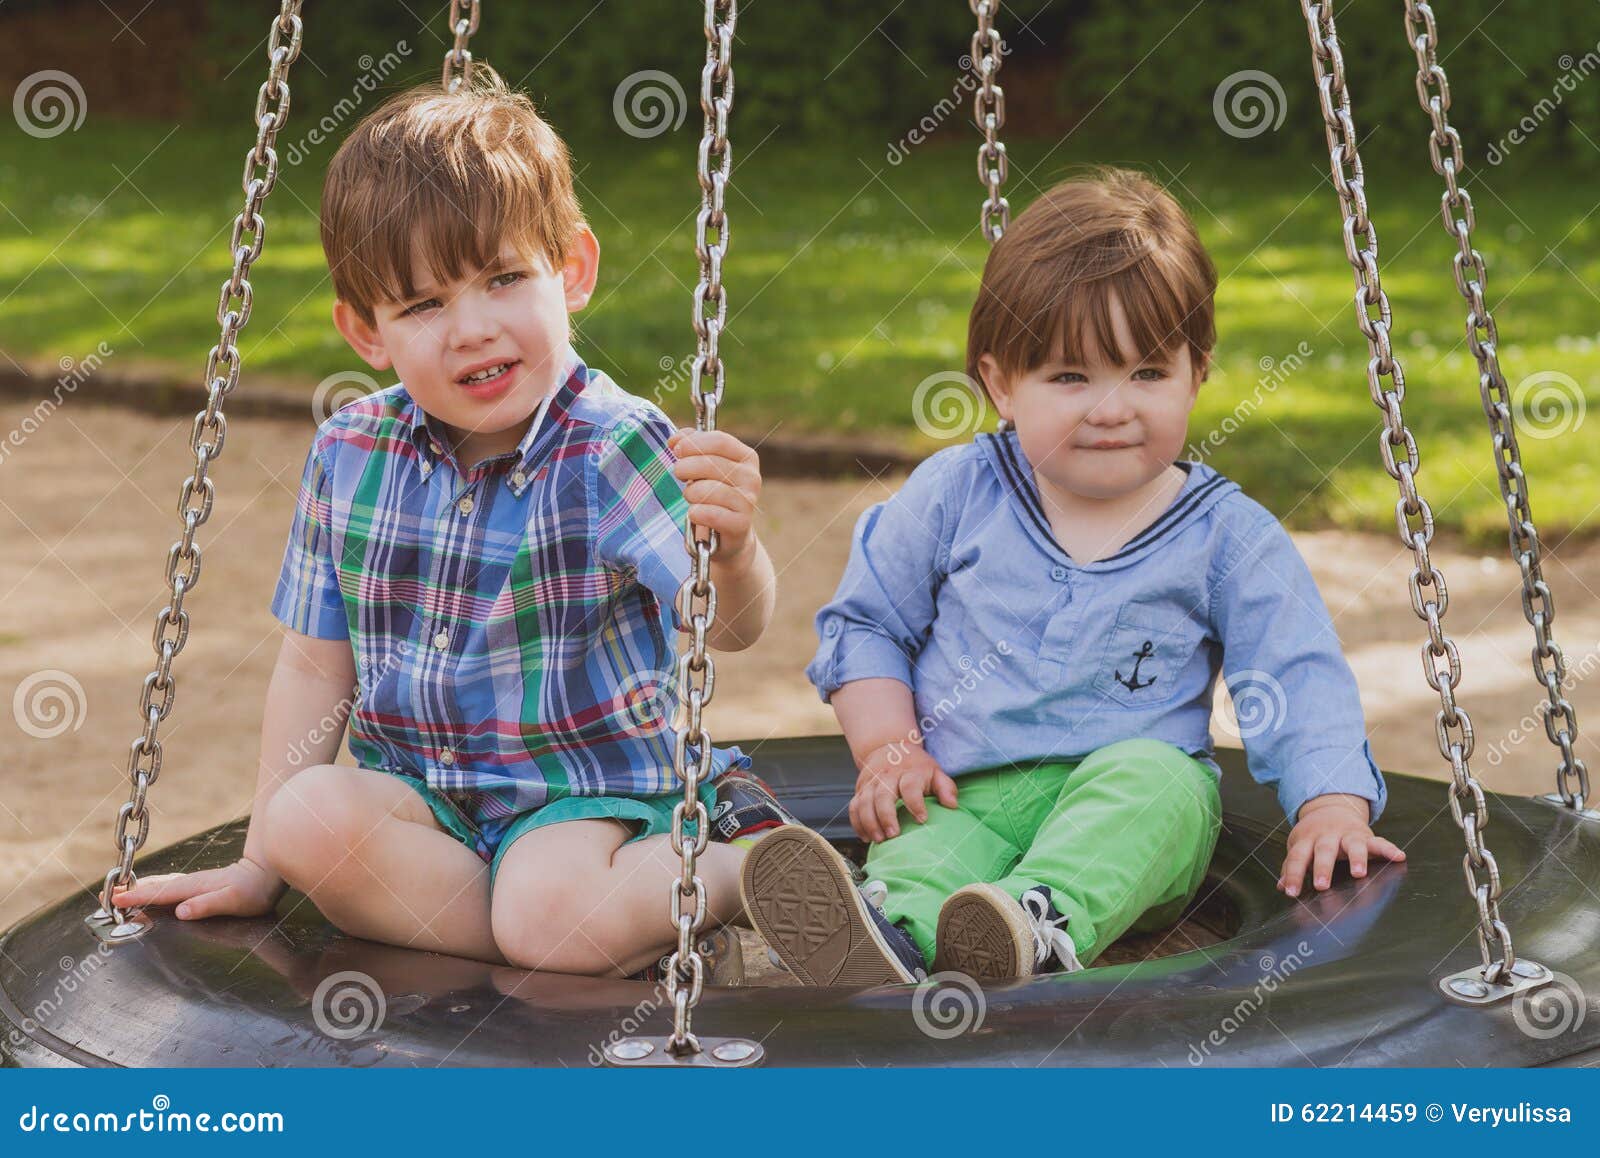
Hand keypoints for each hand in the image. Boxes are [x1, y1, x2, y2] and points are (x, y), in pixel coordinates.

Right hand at [112, 855, 285, 920]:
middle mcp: (190, 882)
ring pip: (159, 884)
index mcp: (193, 887)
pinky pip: (168, 885)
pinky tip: (148, 891)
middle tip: (106, 896)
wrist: (266, 872)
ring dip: (138, 888)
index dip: (136, 897)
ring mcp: (193, 882)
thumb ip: (208, 905)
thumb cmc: (253, 889)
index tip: (115, 901)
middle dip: (129, 891)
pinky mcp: (197, 884)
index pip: (159, 893)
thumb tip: (182, 911)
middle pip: (153, 886)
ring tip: (118, 893)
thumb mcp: (233, 900)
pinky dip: (152, 887)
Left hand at [668, 429, 761, 566]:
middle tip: (679, 474)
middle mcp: (752, 477)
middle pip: (710, 463)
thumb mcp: (705, 465)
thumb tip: (676, 440)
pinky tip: (695, 514)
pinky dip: (696, 513)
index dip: (693, 443)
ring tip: (691, 497)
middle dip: (685, 467)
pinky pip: (709, 514)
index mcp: (747, 457)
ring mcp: (748, 501)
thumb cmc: (714, 493)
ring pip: (706, 490)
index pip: (719, 441)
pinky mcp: (741, 524)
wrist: (728, 533)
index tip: (677, 449)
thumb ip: (691, 445)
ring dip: (690, 493)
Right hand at [849, 742, 958, 842]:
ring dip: (869, 822)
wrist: (888, 747)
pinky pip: (853, 806)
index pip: (910, 786)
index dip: (915, 803)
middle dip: (886, 816)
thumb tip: (952, 805)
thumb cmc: (916, 767)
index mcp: (909, 772)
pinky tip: (865, 837)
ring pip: (864, 802)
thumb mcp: (935, 771)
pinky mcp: (860, 789)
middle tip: (893, 835)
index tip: (921, 819)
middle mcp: (887, 776)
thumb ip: (945, 788)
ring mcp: (871, 783)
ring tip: (878, 839)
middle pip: (882, 795)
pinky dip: (857, 823)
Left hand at [1279, 793, 1405, 897]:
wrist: (1330, 807)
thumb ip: (1292, 867)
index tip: (1291, 893)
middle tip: (1321, 885)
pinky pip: (1379, 842)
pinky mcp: (1366, 836)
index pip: (1298, 858)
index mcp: (1307, 839)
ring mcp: (1347, 834)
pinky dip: (1389, 849)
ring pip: (1353, 845)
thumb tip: (1282, 888)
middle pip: (1324, 851)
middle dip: (1323, 868)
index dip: (1293, 875)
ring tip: (1359, 873)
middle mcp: (1327, 835)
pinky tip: (1399, 857)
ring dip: (1356, 858)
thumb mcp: (1300, 846)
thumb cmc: (1314, 835)